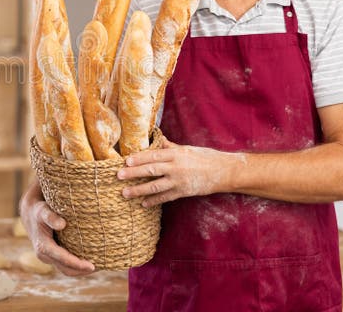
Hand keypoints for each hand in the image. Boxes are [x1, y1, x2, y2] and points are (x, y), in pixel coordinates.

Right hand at [19, 185, 94, 275]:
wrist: (30, 215)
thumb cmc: (39, 211)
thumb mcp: (43, 211)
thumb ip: (51, 217)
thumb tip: (62, 224)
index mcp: (43, 247)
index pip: (63, 259)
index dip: (77, 264)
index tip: (91, 266)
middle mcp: (45, 255)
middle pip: (65, 269)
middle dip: (81, 271)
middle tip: (98, 268)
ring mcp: (48, 257)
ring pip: (65, 269)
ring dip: (80, 271)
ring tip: (97, 267)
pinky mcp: (53, 256)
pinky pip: (65, 265)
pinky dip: (76, 266)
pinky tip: (88, 261)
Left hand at [117, 140, 235, 206]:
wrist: (224, 171)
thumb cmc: (205, 157)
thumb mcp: (187, 149)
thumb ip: (171, 147)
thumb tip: (159, 139)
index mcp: (176, 154)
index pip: (153, 155)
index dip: (138, 158)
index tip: (125, 161)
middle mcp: (176, 167)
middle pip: (150, 170)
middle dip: (133, 173)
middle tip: (118, 176)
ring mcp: (179, 180)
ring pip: (155, 186)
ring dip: (139, 190)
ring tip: (125, 193)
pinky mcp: (183, 192)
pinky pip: (165, 197)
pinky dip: (153, 201)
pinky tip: (143, 203)